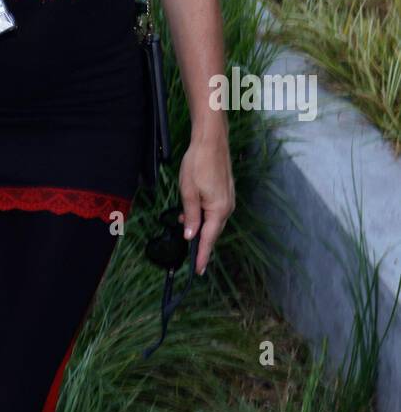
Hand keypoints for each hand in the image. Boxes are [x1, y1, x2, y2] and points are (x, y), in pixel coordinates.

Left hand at [177, 130, 234, 276]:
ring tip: (182, 222)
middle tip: (189, 253)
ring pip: (213, 220)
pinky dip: (204, 214)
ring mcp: (228, 199)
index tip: (198, 270)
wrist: (211, 141)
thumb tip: (190, 236)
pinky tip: (191, 210)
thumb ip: (190, 216)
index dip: (202, 255)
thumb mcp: (188, 191)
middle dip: (200, 240)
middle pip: (212, 230)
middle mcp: (227, 207)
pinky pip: (215, 210)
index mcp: (219, 210)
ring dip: (200, 225)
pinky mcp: (226, 192)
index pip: (208, 239)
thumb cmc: (198, 163)